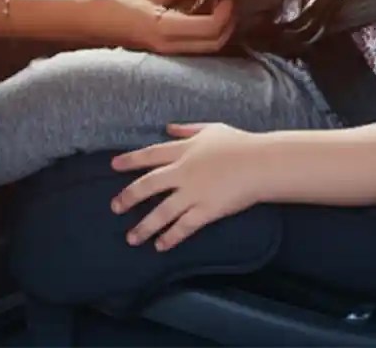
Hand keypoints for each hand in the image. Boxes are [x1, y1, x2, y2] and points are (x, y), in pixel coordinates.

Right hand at [70, 0, 234, 53]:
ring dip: (219, 30)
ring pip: (205, 48)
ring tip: (219, 6)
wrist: (86, 20)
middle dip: (229, 24)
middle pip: (214, 43)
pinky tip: (202, 14)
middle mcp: (168, 46)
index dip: (226, 12)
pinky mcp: (162, 51)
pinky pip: (193, 47)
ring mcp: (165, 53)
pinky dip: (205, 34)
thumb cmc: (113, 0)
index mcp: (165, 29)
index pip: (210, 28)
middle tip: (230, 1)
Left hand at [109, 123, 266, 251]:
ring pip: (161, 212)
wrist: (262, 163)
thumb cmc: (240, 143)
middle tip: (115, 207)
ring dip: (144, 227)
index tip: (113, 166)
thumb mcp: (211, 129)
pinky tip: (160, 246)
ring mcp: (193, 193)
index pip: (150, 155)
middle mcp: (183, 172)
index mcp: (183, 151)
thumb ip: (187, 130)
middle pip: (148, 186)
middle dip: (128, 197)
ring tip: (132, 238)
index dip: (130, 160)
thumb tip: (168, 128)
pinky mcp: (206, 210)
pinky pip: (183, 227)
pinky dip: (170, 237)